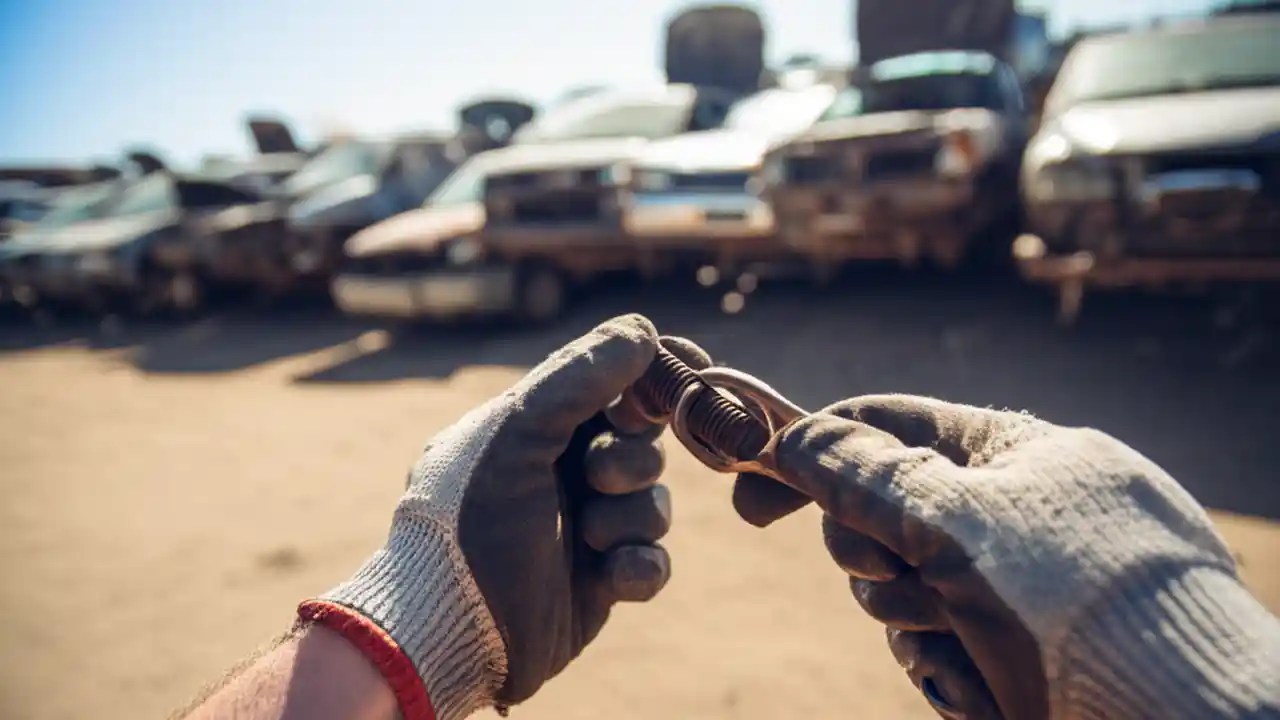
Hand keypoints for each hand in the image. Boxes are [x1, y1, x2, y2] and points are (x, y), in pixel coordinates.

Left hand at [312, 315, 709, 718]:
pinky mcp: (600, 585)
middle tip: (598, 477)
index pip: (605, 385)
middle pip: (641, 444)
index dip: (649, 376)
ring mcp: (581, 531)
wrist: (447, 631)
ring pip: (653, 504)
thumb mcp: (515, 432)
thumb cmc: (467, 520)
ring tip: (589, 537)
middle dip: (631, 459)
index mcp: (531, 429)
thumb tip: (643, 330)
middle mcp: (558, 474)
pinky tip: (610, 576)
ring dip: (630, 518)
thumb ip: (579, 376)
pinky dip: (638, 566)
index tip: (693, 364)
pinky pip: (653, 563)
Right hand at [739, 395, 1270, 719]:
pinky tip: (985, 686)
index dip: (814, 452)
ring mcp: (1013, 586)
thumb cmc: (1076, 604)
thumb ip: (867, 476)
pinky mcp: (1013, 652)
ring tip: (965, 640)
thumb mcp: (958, 524)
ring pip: (898, 589)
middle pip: (881, 513)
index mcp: (1014, 454)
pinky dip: (944, 669)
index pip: (890, 425)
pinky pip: (932, 648)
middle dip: (877, 554)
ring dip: (913, 619)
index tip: (750, 498)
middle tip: (905, 576)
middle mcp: (1011, 512)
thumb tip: (794, 436)